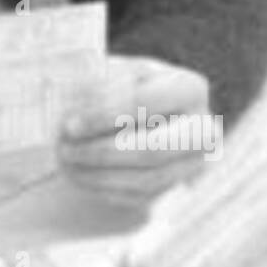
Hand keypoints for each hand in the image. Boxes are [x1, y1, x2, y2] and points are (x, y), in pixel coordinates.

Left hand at [56, 57, 212, 204]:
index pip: (144, 102)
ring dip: (98, 173)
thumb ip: (94, 80)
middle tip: (64, 147)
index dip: (104, 115)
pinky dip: (103, 187)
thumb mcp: (113, 70)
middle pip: (152, 149)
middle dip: (102, 152)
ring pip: (145, 178)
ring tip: (65, 161)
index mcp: (189, 88)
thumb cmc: (121, 84)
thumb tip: (68, 96)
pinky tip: (77, 174)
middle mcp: (202, 129)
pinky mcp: (174, 187)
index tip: (69, 124)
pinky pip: (138, 195)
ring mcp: (192, 163)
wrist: (136, 112)